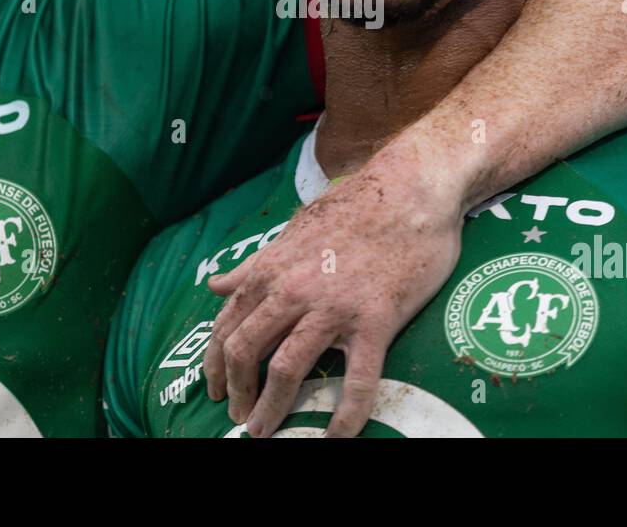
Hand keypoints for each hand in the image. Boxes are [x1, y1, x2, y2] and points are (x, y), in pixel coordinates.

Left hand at [202, 144, 462, 437]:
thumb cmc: (356, 207)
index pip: (227, 325)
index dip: (216, 363)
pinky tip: (335, 438)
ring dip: (271, 409)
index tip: (216, 389)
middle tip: (239, 419)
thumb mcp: (294, 230)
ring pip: (287, 368)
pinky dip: (344, 416)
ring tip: (266, 434)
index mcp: (272, 269)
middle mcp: (293, 289)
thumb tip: (214, 284)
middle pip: (246, 351)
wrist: (412, 188)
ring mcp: (333, 306)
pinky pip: (357, 380)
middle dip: (236, 392)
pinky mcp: (375, 319)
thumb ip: (254, 264)